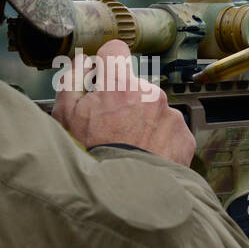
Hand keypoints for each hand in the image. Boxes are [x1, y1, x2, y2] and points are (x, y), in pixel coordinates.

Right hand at [51, 39, 194, 165]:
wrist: (123, 198)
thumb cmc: (91, 157)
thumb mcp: (65, 117)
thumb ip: (71, 80)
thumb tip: (82, 62)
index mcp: (119, 84)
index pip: (115, 50)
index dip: (106, 62)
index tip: (103, 75)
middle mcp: (149, 93)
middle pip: (134, 86)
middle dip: (124, 100)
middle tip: (111, 128)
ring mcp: (170, 115)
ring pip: (153, 109)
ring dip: (143, 121)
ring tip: (129, 147)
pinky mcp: (184, 136)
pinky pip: (169, 130)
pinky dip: (159, 140)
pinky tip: (145, 156)